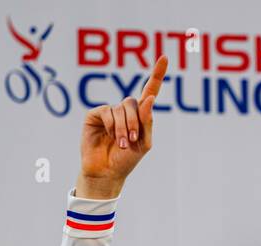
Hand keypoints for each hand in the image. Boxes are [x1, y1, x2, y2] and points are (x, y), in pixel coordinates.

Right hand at [76, 55, 167, 198]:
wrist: (107, 172)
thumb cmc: (127, 160)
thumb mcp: (144, 142)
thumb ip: (147, 121)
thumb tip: (149, 98)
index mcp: (140, 115)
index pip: (150, 90)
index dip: (157, 74)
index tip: (165, 57)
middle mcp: (125, 110)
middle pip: (133, 102)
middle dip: (134, 121)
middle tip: (131, 139)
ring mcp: (109, 111)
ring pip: (121, 108)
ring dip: (123, 127)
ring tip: (122, 143)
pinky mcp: (95, 114)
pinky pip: (107, 111)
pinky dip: (112, 125)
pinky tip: (110, 136)